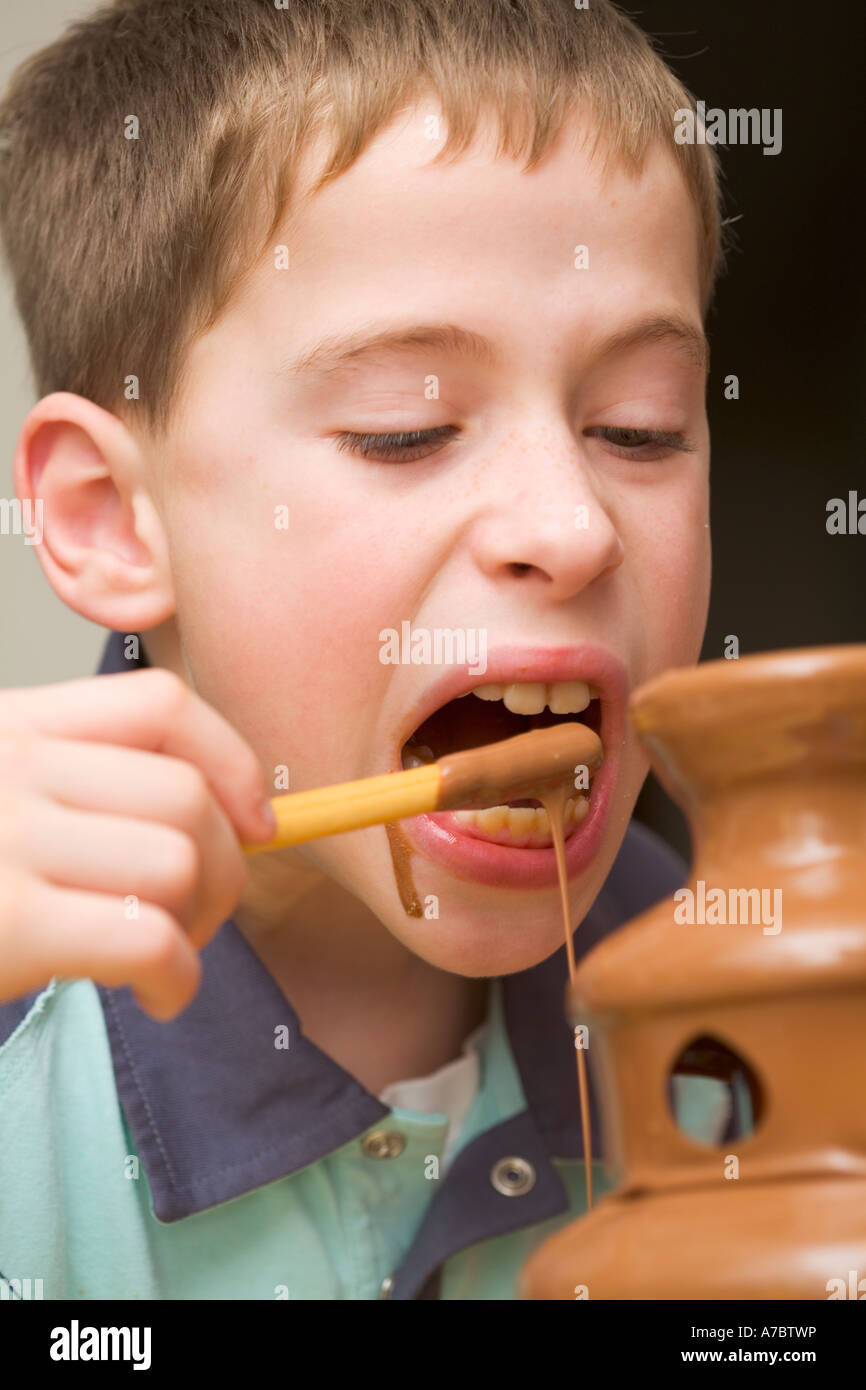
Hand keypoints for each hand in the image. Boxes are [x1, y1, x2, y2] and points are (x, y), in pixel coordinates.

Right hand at [0, 668, 274, 1019]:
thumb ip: (71, 786)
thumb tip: (219, 821)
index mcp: (11, 727)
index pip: (161, 703)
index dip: (232, 759)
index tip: (256, 819)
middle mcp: (9, 768)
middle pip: (186, 794)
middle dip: (230, 864)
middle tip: (201, 916)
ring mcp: (4, 839)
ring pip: (179, 860)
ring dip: (204, 922)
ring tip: (169, 954)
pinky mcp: (5, 922)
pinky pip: (146, 937)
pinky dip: (178, 975)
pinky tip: (155, 996)